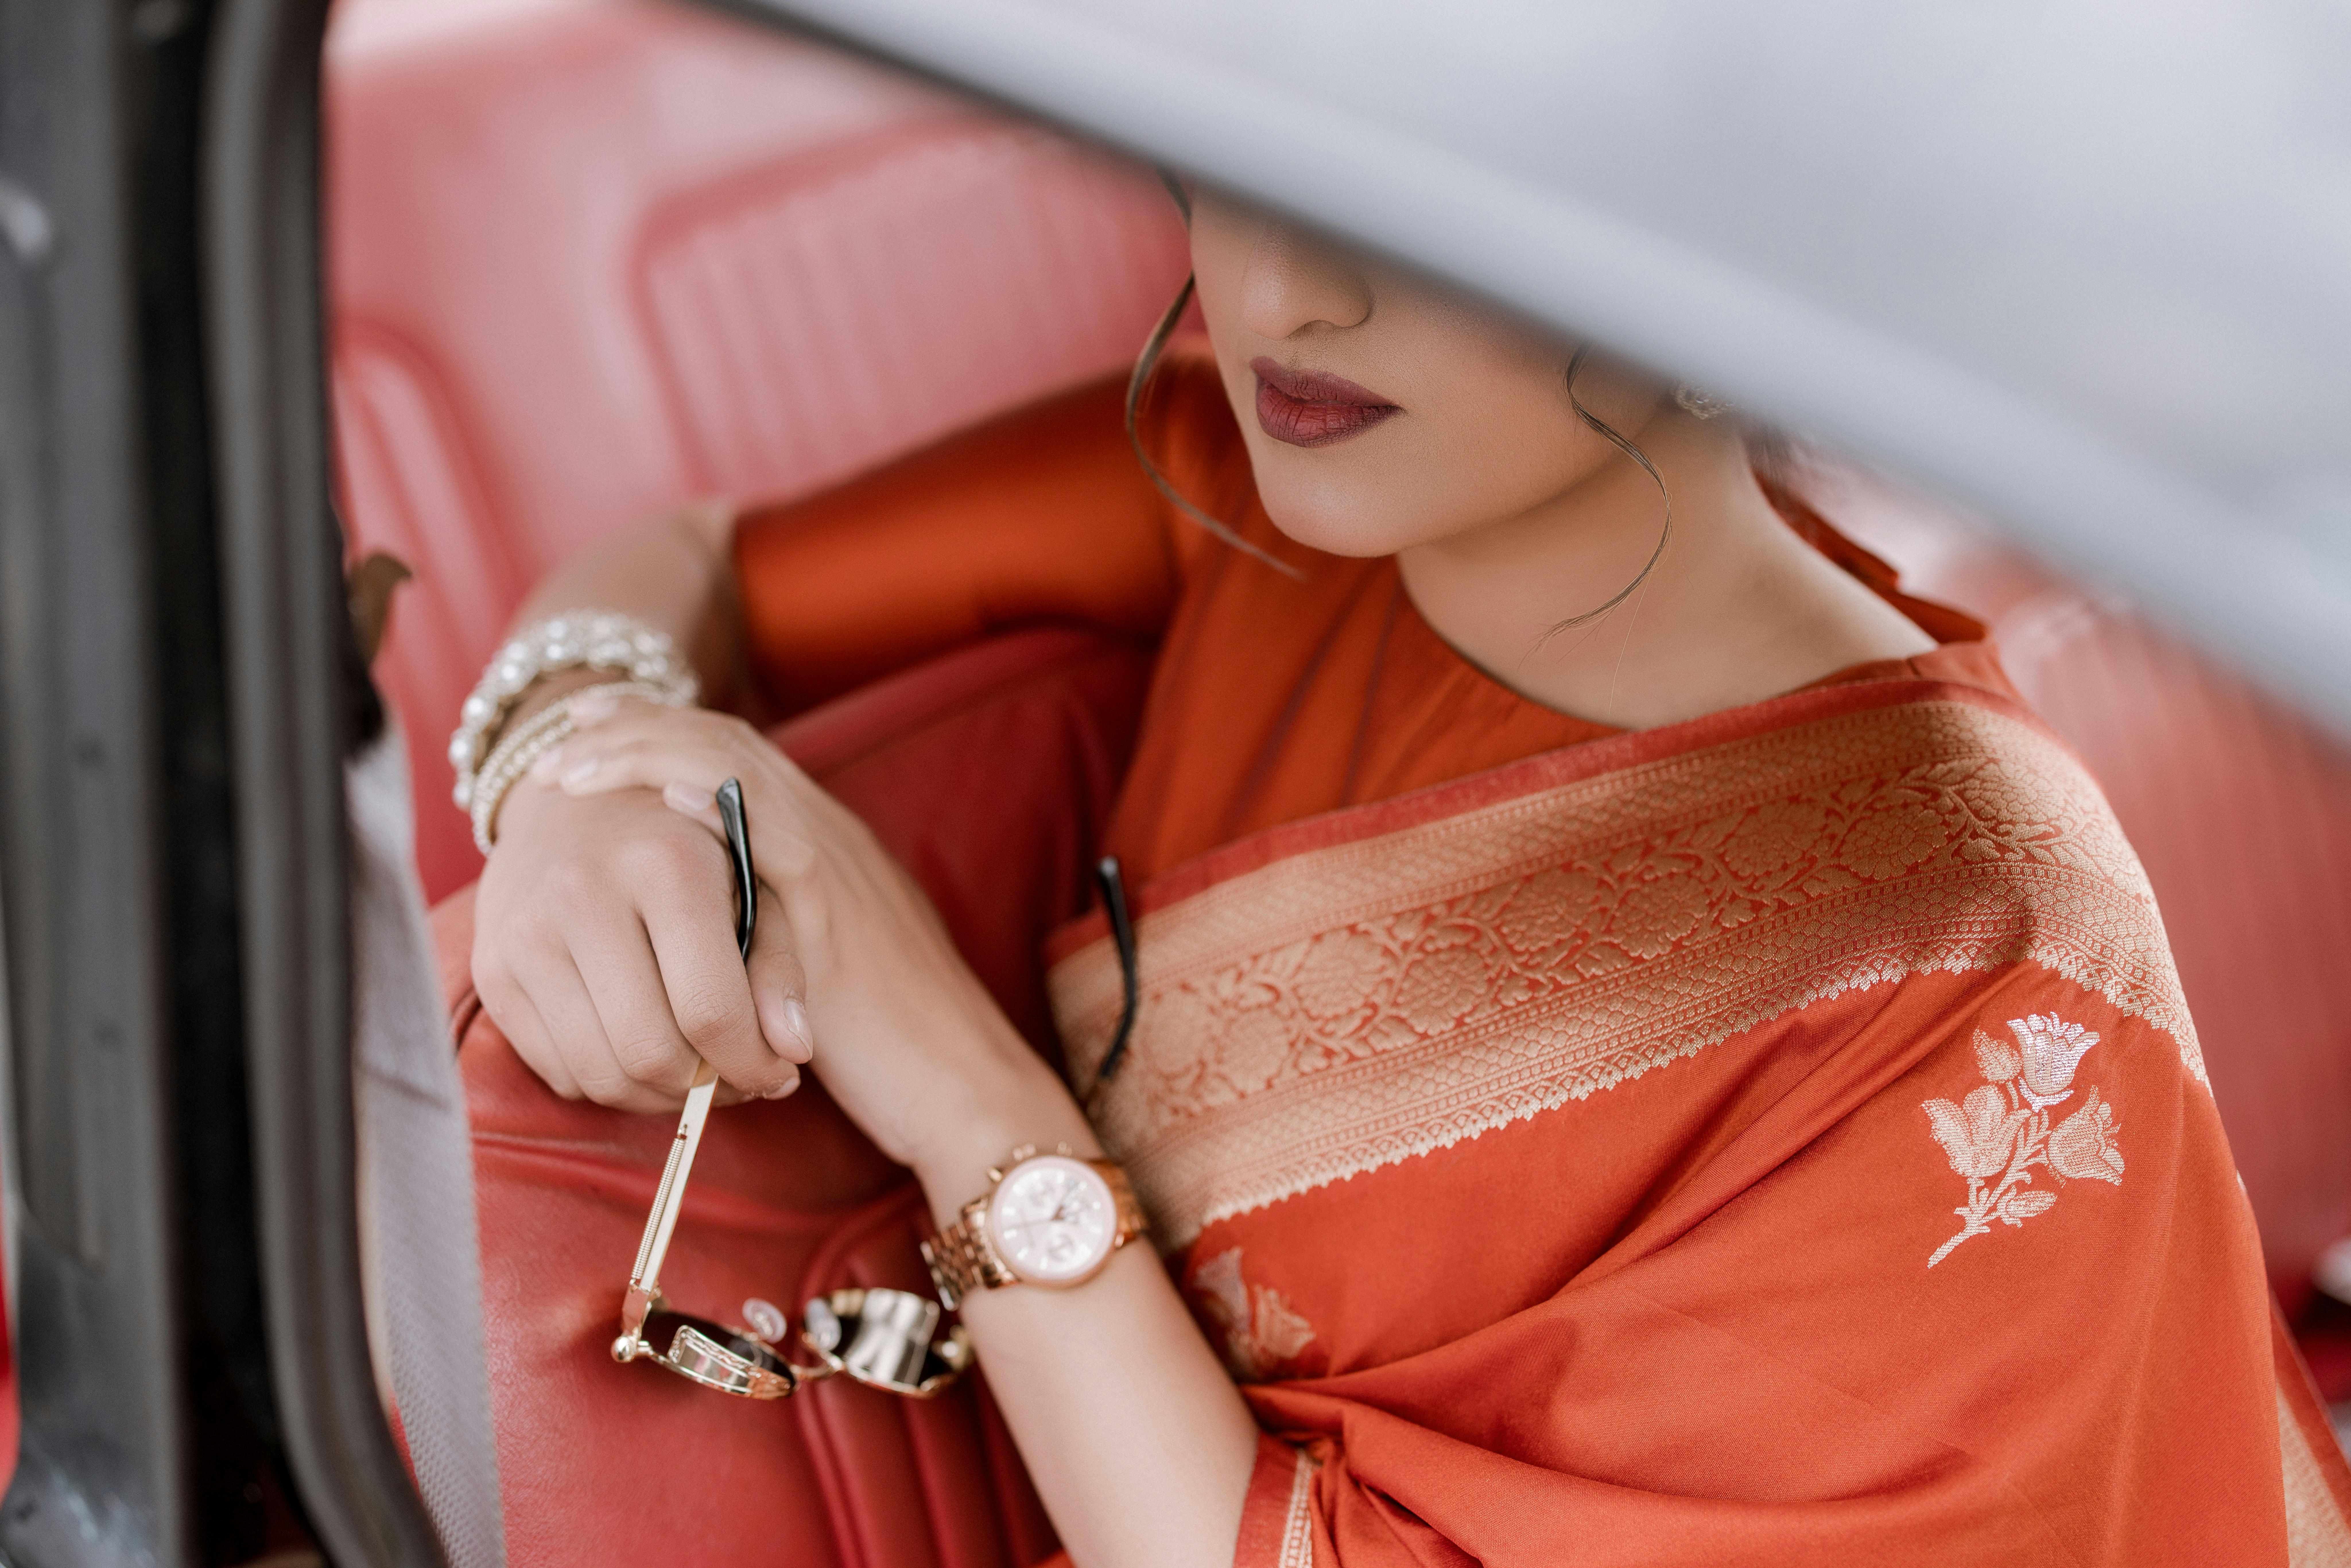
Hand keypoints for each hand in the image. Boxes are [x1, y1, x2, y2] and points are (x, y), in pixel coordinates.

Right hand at [472, 737, 812, 1112]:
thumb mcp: (752, 885)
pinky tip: (641, 1053)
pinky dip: (611, 1082)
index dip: (754, 1063)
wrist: (575, 808)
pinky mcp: (493, 972)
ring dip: (660, 1096)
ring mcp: (526, 936)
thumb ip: (779, 967)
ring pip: (602, 1074)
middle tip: (740, 1076)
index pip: (711, 1009)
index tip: (779, 1073)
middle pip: (652, 1052)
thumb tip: (793, 1051)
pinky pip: (560, 1071)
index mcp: (663, 865)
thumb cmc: (684, 850)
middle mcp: (582, 895)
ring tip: (697, 1072)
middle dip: (709, 1086)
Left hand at [522, 693, 1090, 1179]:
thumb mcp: (817, 967)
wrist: (962, 1083)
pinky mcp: (833, 920)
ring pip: (740, 774)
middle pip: (727, 743)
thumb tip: (712, 935)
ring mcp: (834, 872)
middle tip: (568, 722)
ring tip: (577, 761)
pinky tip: (664, 800)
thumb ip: (770, 934)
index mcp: (823, 845)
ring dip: (652, 756)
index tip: (596, 718)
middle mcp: (830, 839)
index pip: (735, 756)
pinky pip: (773, 844)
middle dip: (641, 724)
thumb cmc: (891, 1040)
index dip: (663, 727)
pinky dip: (716, 810)